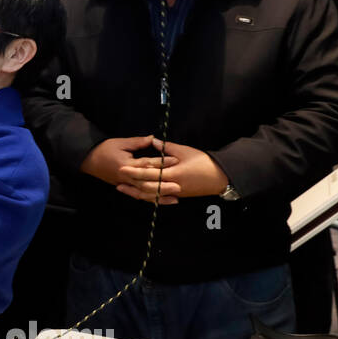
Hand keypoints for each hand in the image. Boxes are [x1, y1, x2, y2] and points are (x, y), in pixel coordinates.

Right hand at [81, 135, 179, 204]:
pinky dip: (151, 199)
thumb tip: (153, 139)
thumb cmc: (104, 150)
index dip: (162, 162)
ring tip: (175, 198)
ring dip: (159, 196)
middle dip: (163, 185)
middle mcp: (126, 177)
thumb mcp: (120, 143)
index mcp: (126, 165)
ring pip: (144, 193)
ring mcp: (125, 185)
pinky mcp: (125, 188)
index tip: (176, 160)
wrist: (89, 161)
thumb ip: (137, 142)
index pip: (147, 164)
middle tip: (179, 186)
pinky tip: (162, 201)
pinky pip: (139, 196)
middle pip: (147, 183)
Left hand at [114, 138, 228, 202]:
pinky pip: (157, 197)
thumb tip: (152, 141)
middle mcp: (172, 186)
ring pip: (150, 195)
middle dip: (131, 182)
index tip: (122, 167)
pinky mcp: (176, 195)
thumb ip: (166, 148)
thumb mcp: (185, 151)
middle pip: (147, 186)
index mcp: (174, 174)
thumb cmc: (204, 162)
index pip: (150, 173)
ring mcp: (174, 193)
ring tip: (122, 187)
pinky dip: (146, 196)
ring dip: (135, 192)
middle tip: (117, 177)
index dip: (135, 171)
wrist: (220, 178)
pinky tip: (136, 193)